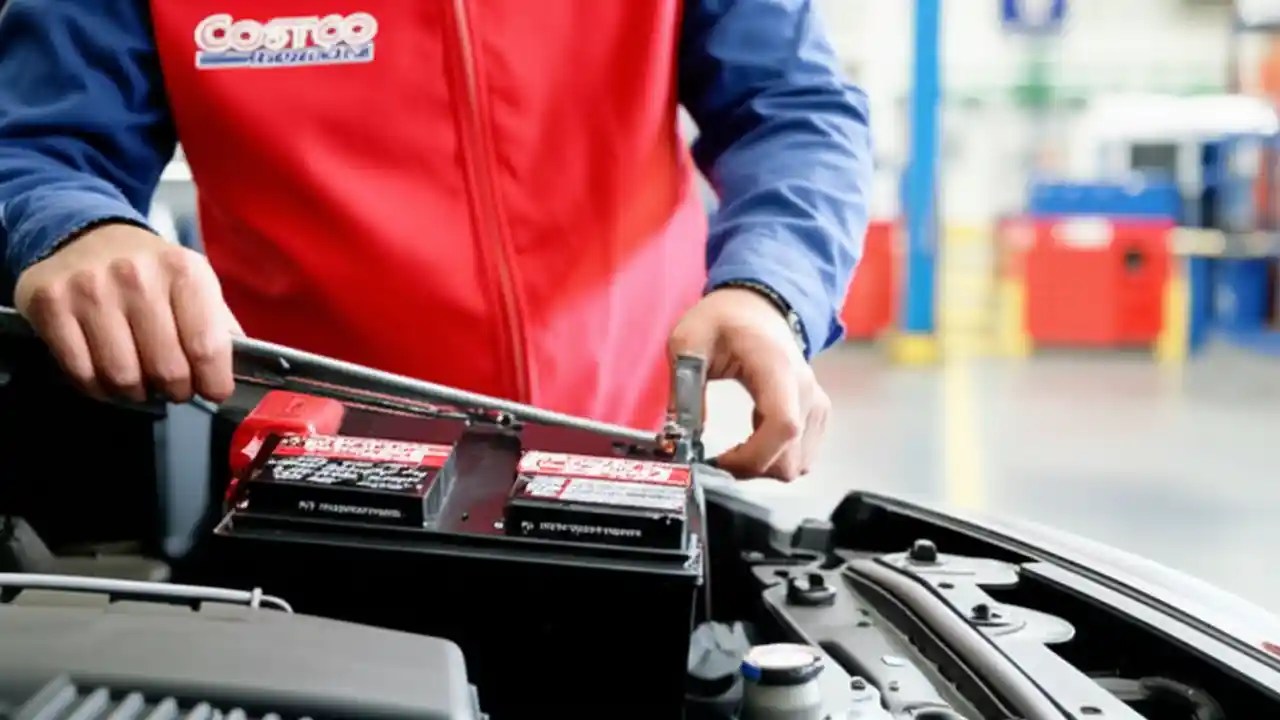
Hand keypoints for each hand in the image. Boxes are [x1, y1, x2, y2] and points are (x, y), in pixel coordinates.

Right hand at [14, 223, 239, 403]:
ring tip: (141, 379)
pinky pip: (81, 373)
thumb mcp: (195, 283)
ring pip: (122, 377)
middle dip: (176, 389)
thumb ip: (219, 326)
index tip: (214, 390)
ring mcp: (89, 289)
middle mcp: (136, 276)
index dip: (214, 381)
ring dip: (136, 392)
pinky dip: (98, 387)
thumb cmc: (150, 270)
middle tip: (174, 385)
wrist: (85, 234)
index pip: (206, 347)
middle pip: (166, 369)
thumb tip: (236, 373)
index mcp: (182, 271)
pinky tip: (106, 374)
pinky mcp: (49, 304)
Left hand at [668, 287, 829, 480]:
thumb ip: (683, 389)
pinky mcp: (818, 414)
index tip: (717, 460)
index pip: (783, 426)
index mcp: (777, 368)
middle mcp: (806, 389)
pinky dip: (775, 460)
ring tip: (734, 449)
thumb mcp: (687, 342)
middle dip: (749, 469)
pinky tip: (753, 441)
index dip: (750, 457)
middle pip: (790, 458)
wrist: (757, 306)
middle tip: (718, 458)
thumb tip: (681, 437)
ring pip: (798, 464)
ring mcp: (816, 403)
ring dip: (763, 467)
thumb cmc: (724, 319)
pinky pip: (802, 457)